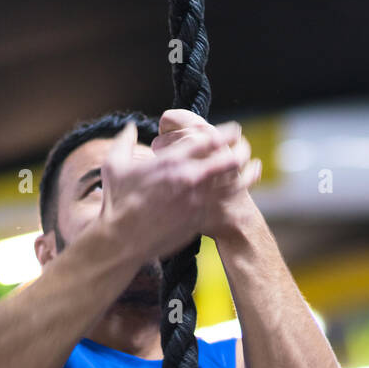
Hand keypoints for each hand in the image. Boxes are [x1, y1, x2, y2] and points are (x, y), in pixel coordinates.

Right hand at [96, 119, 251, 266]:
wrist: (122, 240)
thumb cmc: (117, 203)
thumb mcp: (114, 166)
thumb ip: (124, 141)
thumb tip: (130, 127)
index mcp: (170, 161)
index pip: (206, 139)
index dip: (224, 132)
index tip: (233, 130)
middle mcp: (188, 178)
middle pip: (227, 158)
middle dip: (240, 149)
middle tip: (244, 145)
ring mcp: (197, 200)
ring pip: (233, 182)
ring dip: (246, 171)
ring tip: (254, 165)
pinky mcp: (199, 219)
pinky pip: (226, 202)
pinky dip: (238, 192)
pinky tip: (244, 188)